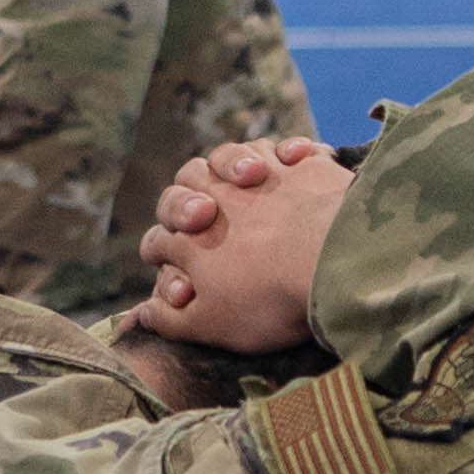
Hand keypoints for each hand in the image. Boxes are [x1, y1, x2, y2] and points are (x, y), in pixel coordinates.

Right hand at [137, 138, 348, 353]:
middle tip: (202, 216)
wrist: (331, 260)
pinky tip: (295, 159)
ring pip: (231, 155)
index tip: (177, 278)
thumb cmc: (268, 299)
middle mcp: (216, 198)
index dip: (160, 257)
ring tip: (248, 178)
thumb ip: (172, 319)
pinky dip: (287, 152)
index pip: (157, 242)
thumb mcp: (213, 324)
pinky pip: (286, 149)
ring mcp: (260, 176)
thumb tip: (142, 314)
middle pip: (186, 184)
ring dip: (232, 163)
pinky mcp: (303, 166)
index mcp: (187, 240)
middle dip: (184, 199)